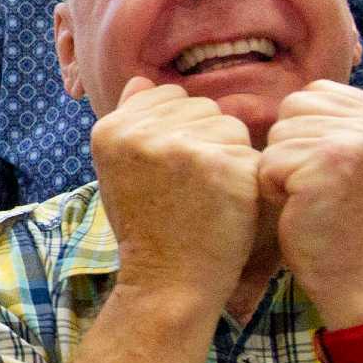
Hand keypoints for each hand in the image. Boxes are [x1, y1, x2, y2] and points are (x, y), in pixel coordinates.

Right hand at [92, 77, 260, 311]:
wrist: (166, 283)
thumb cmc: (149, 228)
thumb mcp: (121, 171)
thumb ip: (132, 122)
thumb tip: (143, 79)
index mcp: (110, 128)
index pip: (168, 97)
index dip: (178, 132)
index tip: (168, 173)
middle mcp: (140, 132)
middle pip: (202, 108)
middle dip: (205, 141)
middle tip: (187, 190)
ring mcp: (180, 146)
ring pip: (230, 126)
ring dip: (229, 157)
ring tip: (206, 197)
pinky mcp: (221, 165)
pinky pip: (252, 152)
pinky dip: (247, 180)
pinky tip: (226, 206)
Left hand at [257, 81, 362, 323]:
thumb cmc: (349, 225)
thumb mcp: (359, 162)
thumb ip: (339, 124)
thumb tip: (288, 98)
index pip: (318, 92)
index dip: (304, 134)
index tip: (328, 172)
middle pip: (294, 107)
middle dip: (291, 150)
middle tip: (318, 190)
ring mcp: (362, 140)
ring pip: (279, 133)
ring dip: (281, 171)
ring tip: (311, 200)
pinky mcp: (331, 161)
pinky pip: (269, 161)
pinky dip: (272, 190)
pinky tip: (301, 211)